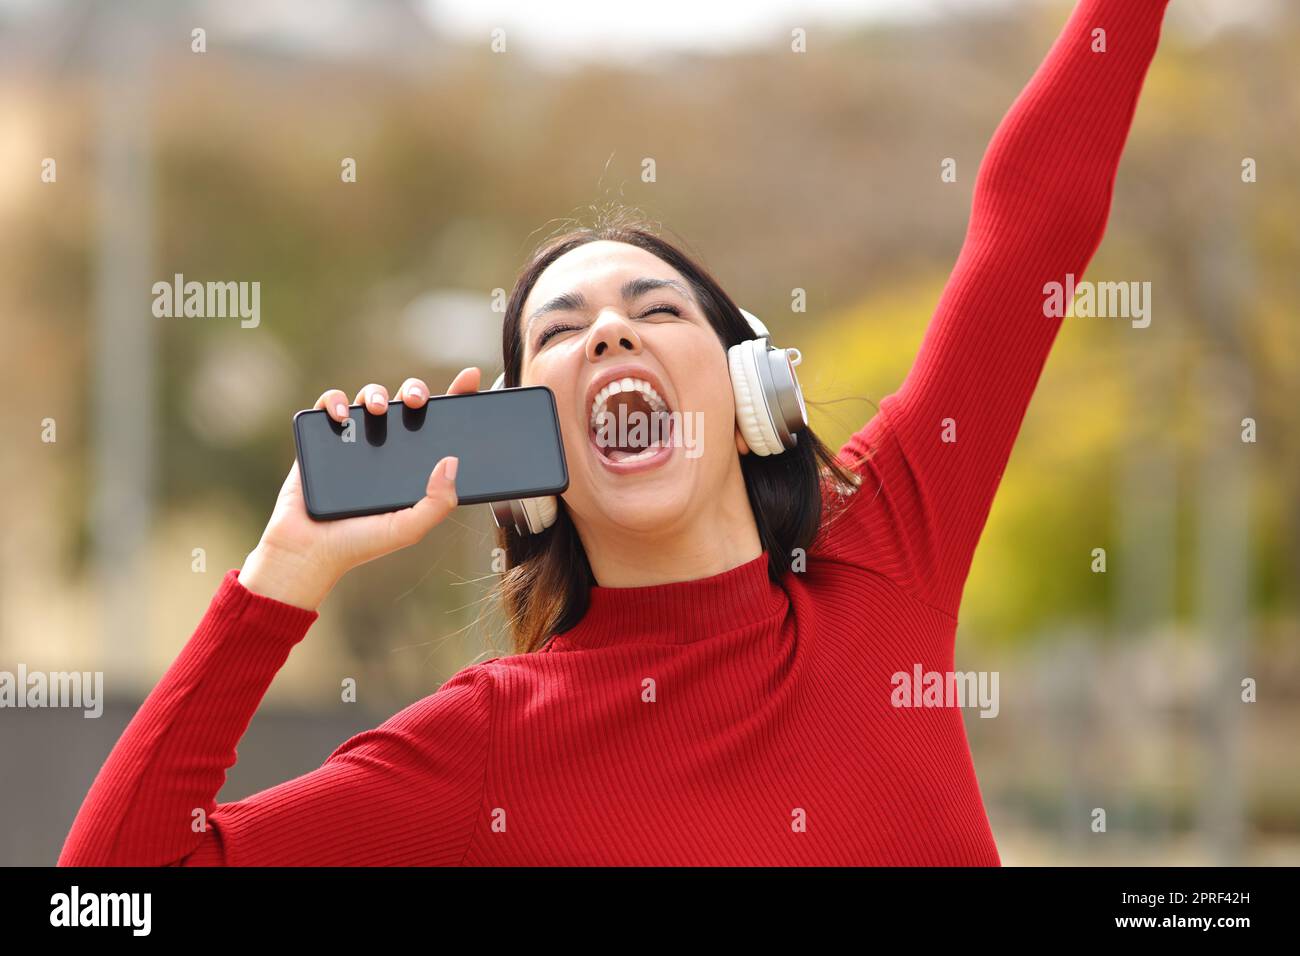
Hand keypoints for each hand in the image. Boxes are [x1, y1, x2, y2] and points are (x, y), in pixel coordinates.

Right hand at [239, 367, 481, 609]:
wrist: (307, 552)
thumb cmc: (360, 544)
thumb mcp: (409, 528)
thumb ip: (437, 503)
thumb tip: (452, 462)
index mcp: (412, 465)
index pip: (438, 426)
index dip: (455, 399)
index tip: (470, 378)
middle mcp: (387, 448)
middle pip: (406, 404)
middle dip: (415, 391)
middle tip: (418, 401)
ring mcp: (354, 441)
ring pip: (371, 398)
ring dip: (378, 393)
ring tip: (380, 409)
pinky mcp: (322, 439)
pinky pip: (330, 405)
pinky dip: (337, 401)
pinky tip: (344, 416)